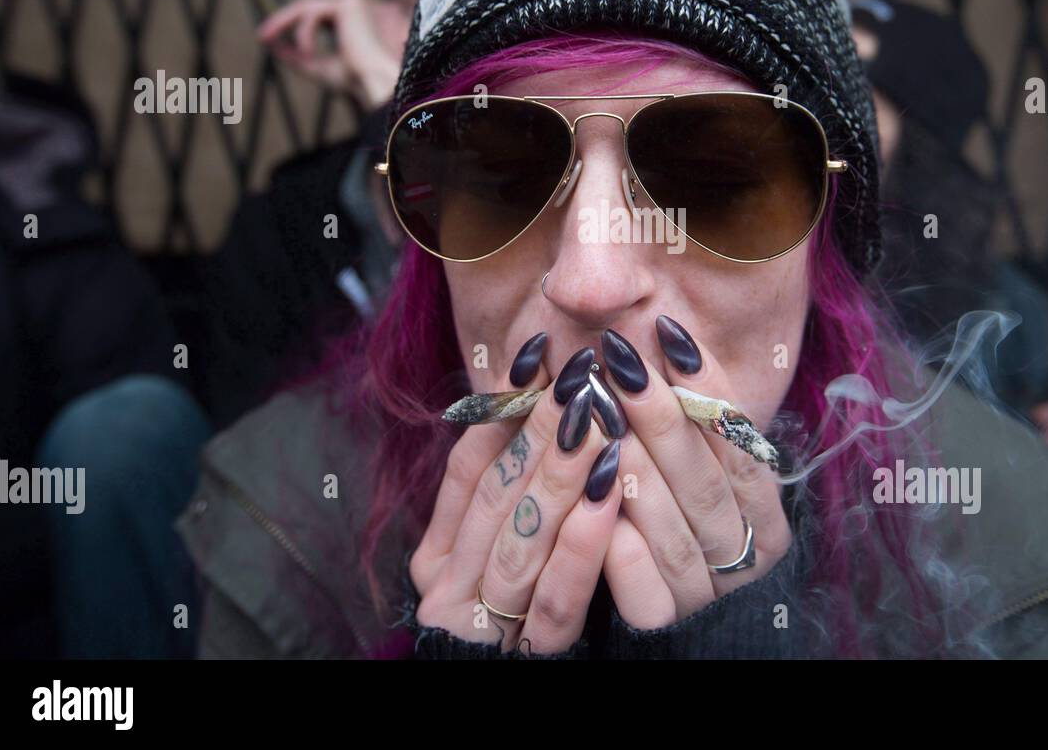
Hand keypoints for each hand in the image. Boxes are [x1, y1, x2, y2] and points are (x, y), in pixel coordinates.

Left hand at [256, 0, 421, 108]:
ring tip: (284, 47)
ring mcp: (352, 3)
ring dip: (289, 26)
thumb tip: (270, 44)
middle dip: (281, 20)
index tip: (266, 38)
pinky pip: (313, 13)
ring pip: (307, 7)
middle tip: (262, 36)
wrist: (377, 83)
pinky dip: (305, 32)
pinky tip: (307, 52)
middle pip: (306, 6)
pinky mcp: (349, 4)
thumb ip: (295, 56)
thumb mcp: (317, 67)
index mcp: (349, 21)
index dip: (289, 25)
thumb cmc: (355, 80)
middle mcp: (353, 8)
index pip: (312, 16)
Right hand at [409, 339, 620, 654]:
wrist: (505, 694)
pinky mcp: (527, 658)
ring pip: (523, 536)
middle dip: (539, 427)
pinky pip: (556, 598)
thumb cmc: (518, 613)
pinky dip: (581, 544)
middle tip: (578, 371)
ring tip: (597, 416)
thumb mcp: (502, 548)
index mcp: (438, 554)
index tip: (538, 353)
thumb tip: (536, 397)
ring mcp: (481, 623)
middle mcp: (447, 586)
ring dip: (562, 472)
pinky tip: (610, 494)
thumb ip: (511, 489)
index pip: (467, 469)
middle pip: (497, 493)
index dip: (502, 407)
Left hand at [596, 317, 792, 628]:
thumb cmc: (665, 510)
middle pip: (703, 480)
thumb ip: (687, 413)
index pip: (739, 441)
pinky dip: (619, 543)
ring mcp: (703, 595)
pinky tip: (593, 494)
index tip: (668, 333)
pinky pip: (641, 587)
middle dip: (659, 416)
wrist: (650, 604)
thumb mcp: (685, 463)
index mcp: (764, 514)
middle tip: (620, 363)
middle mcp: (743, 557)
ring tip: (595, 415)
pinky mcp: (659, 623)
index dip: (705, 385)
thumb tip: (664, 332)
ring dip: (630, 468)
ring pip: (670, 528)